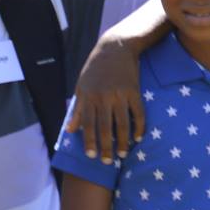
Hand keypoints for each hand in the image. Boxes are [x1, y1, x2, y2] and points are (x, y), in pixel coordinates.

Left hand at [68, 37, 145, 162]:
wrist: (115, 48)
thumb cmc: (95, 69)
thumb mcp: (81, 86)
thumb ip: (77, 109)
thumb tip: (70, 130)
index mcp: (89, 96)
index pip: (88, 124)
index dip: (89, 141)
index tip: (91, 155)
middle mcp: (104, 97)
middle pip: (105, 127)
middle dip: (106, 147)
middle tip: (108, 162)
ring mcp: (120, 94)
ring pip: (122, 123)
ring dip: (123, 141)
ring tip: (123, 154)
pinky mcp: (134, 91)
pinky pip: (138, 113)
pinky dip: (139, 127)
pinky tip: (138, 138)